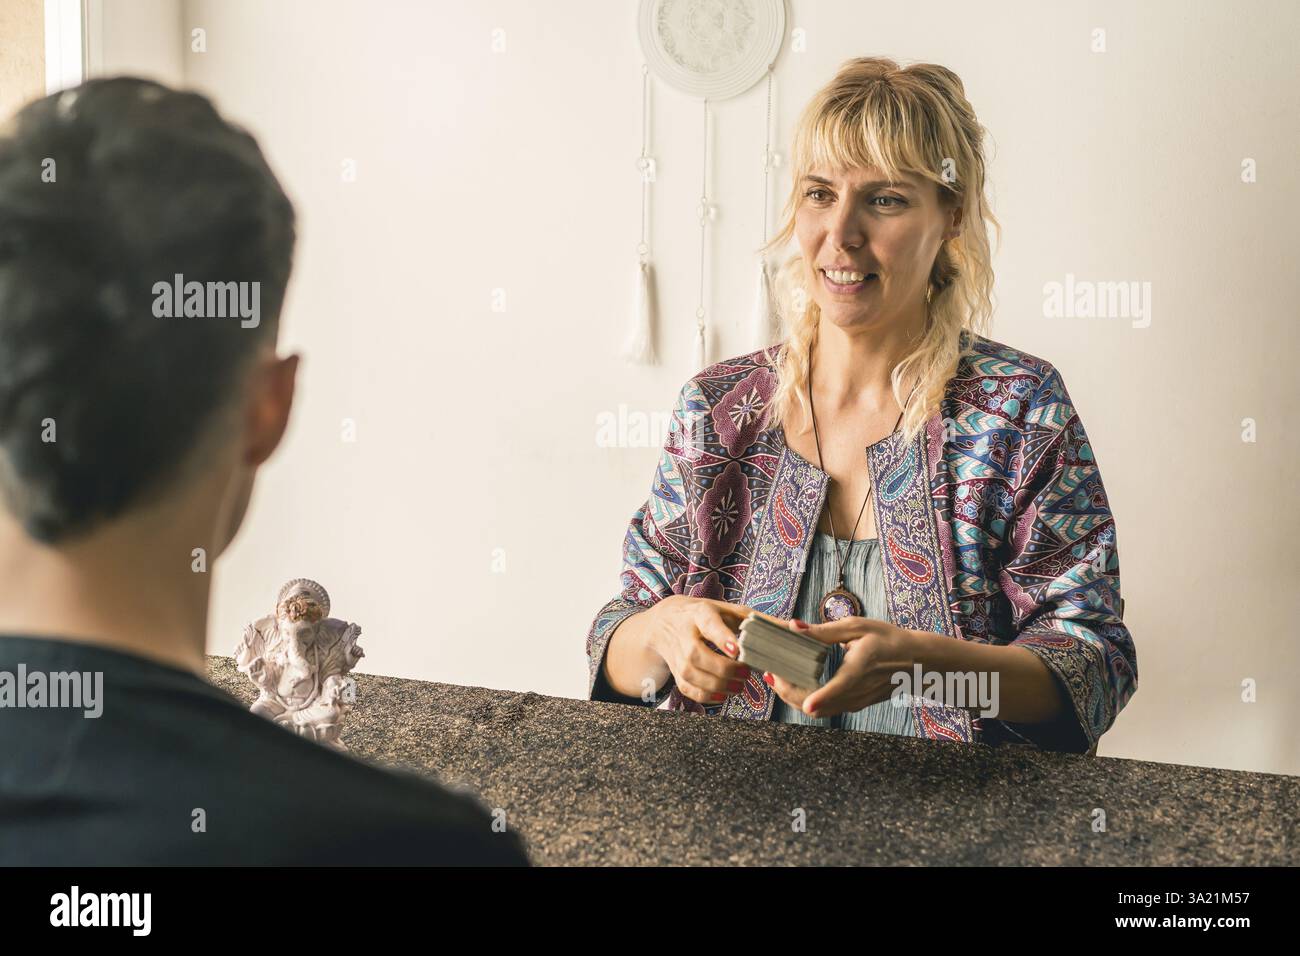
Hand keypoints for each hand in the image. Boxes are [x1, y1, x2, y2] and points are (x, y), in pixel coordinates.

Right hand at [645, 596, 755, 705]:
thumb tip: (790, 627)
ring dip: (716, 686)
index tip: (737, 651)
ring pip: (690, 674)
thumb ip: (757, 620)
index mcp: (700, 613)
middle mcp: (684, 633)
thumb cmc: (706, 615)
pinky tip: (722, 695)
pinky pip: (686, 687)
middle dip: (723, 669)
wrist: (666, 620)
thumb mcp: (729, 610)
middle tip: (745, 674)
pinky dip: (705, 696)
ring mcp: (677, 653)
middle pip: (696, 654)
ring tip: (738, 687)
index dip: (722, 638)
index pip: (709, 625)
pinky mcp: (675, 669)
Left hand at [766, 617, 916, 719]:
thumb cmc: (887, 640)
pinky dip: (807, 699)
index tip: (807, 705)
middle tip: (770, 675)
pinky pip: (826, 709)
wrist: (915, 662)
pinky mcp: (854, 705)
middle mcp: (859, 691)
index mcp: (861, 669)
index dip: (822, 698)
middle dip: (790, 692)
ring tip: (775, 678)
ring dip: (795, 697)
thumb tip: (794, 627)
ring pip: (820, 710)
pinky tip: (794, 684)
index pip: (840, 687)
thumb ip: (824, 631)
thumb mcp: (858, 627)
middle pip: (820, 704)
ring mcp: (857, 702)